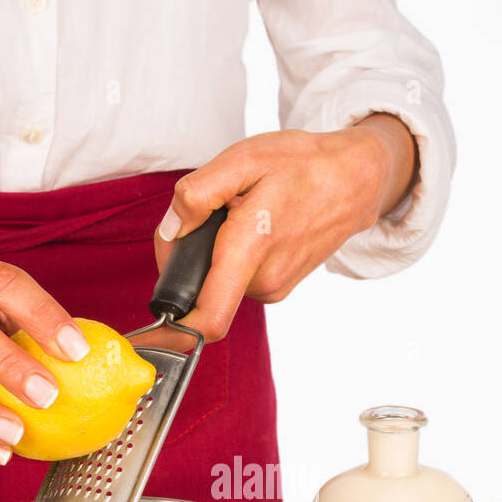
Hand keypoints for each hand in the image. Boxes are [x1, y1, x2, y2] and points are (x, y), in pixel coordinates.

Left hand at [154, 114, 416, 342]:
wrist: (354, 180)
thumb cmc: (302, 165)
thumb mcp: (244, 159)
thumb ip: (198, 194)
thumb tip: (171, 230)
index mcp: (250, 249)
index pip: (208, 318)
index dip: (171, 336)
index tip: (146, 341)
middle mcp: (263, 281)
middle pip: (199, 287)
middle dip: (189, 255)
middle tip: (210, 213)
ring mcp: (273, 289)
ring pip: (218, 281)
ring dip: (213, 252)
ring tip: (243, 213)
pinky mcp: (278, 287)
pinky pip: (237, 278)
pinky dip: (232, 255)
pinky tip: (256, 226)